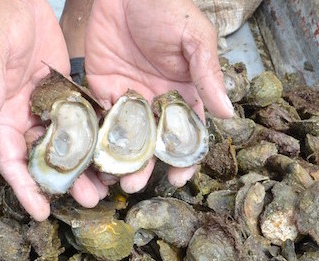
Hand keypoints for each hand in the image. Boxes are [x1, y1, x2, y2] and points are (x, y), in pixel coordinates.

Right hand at [0, 0, 106, 220]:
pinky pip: (81, 120)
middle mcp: (22, 117)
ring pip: (66, 145)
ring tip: (107, 185)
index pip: (11, 160)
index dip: (24, 188)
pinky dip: (95, 136)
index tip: (39, 213)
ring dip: (85, 165)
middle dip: (64, 183)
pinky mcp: (63, 93)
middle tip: (90, 201)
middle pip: (43, 159)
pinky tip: (114, 151)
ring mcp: (44, 107)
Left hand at [85, 0, 233, 192]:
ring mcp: (128, 96)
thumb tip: (227, 114)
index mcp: (184, 92)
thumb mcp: (194, 39)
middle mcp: (156, 100)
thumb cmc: (167, 6)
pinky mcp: (102, 87)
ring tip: (111, 178)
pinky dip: (95, 137)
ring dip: (118, 159)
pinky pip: (99, 117)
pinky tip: (91, 157)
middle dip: (145, 166)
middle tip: (134, 185)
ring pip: (124, 136)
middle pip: (152, 143)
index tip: (180, 177)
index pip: (186, 133)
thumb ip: (208, 76)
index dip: (184, 157)